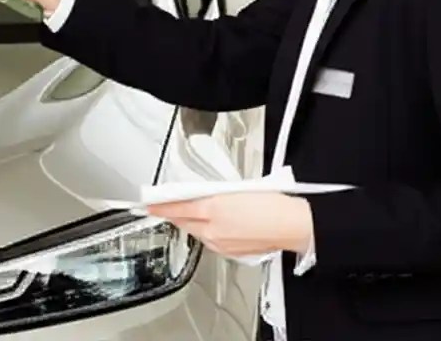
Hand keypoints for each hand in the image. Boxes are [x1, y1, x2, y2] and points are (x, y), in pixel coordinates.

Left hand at [145, 192, 313, 258]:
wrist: (293, 225)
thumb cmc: (272, 203)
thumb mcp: (236, 189)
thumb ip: (211, 193)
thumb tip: (196, 194)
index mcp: (213, 210)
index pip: (176, 208)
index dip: (159, 205)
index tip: (147, 203)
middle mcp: (213, 230)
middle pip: (183, 221)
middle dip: (175, 213)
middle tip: (167, 205)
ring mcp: (220, 244)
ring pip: (196, 231)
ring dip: (192, 222)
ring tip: (196, 212)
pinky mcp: (229, 253)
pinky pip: (209, 241)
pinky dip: (207, 232)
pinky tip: (215, 225)